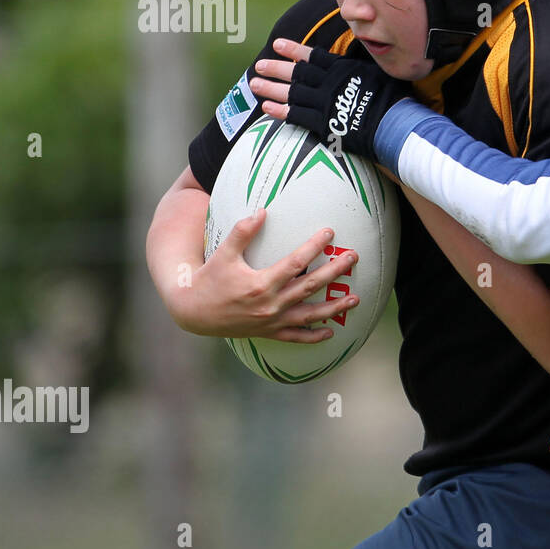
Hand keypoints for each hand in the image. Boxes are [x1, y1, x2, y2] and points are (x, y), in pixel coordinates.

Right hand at [176, 208, 359, 341]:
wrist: (193, 312)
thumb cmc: (210, 279)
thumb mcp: (223, 254)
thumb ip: (242, 232)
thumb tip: (262, 211)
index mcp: (261, 284)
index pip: (296, 262)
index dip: (314, 247)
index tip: (330, 233)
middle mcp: (270, 305)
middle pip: (310, 286)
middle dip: (334, 272)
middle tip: (353, 258)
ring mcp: (272, 322)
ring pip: (310, 315)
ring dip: (334, 308)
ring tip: (355, 298)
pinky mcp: (269, 333)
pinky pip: (296, 337)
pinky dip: (314, 336)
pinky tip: (331, 331)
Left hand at [250, 39, 411, 156]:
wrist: (392, 123)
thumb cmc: (393, 98)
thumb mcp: (379, 73)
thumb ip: (363, 66)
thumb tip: (364, 57)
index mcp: (342, 69)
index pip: (313, 56)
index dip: (294, 50)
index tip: (277, 44)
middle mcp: (328, 83)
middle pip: (297, 74)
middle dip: (276, 69)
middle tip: (259, 66)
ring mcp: (323, 102)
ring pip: (292, 93)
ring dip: (271, 88)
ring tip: (254, 84)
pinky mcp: (323, 122)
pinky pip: (296, 115)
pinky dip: (280, 111)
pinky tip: (266, 108)